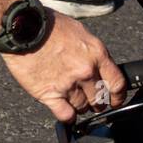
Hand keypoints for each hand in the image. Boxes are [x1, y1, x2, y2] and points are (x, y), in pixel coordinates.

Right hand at [1, 13, 126, 122]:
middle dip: (98, 102)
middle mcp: (85, 71)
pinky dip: (68, 117)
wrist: (24, 28)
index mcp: (96, 54)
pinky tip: (66, 113)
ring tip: (75, 102)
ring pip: (83, 107)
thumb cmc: (49, 25)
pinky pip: (65, 115)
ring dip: (81, 107)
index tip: (116, 100)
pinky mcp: (49, 94)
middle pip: (100, 98)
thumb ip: (92, 52)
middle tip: (93, 102)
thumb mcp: (80, 33)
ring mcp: (68, 84)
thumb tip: (97, 65)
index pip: (117, 83)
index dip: (118, 96)